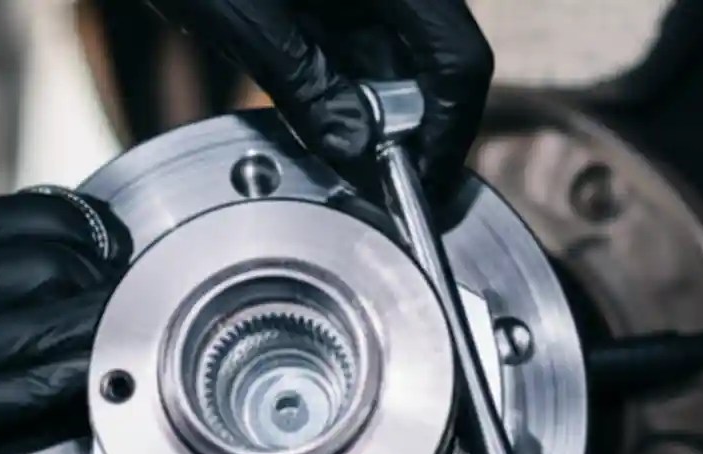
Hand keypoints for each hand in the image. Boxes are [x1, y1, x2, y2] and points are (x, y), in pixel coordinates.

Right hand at [0, 181, 131, 453]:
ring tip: (132, 337)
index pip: (36, 216)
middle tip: (134, 301)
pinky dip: (58, 386)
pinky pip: (3, 397)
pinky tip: (90, 384)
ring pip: (34, 328)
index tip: (120, 250)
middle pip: (47, 269)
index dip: (94, 234)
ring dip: (97, 332)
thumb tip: (19, 220)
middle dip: (105, 285)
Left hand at [148, 0, 493, 195]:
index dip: (448, 135)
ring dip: (375, 111)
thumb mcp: (242, 17)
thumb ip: (304, 85)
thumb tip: (352, 149)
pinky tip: (320, 113)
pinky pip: (361, 39)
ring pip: (398, 55)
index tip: (422, 188)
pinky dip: (347, 81)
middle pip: (432, 63)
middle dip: (407, 130)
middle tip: (378, 188)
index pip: (459, 62)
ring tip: (344, 159)